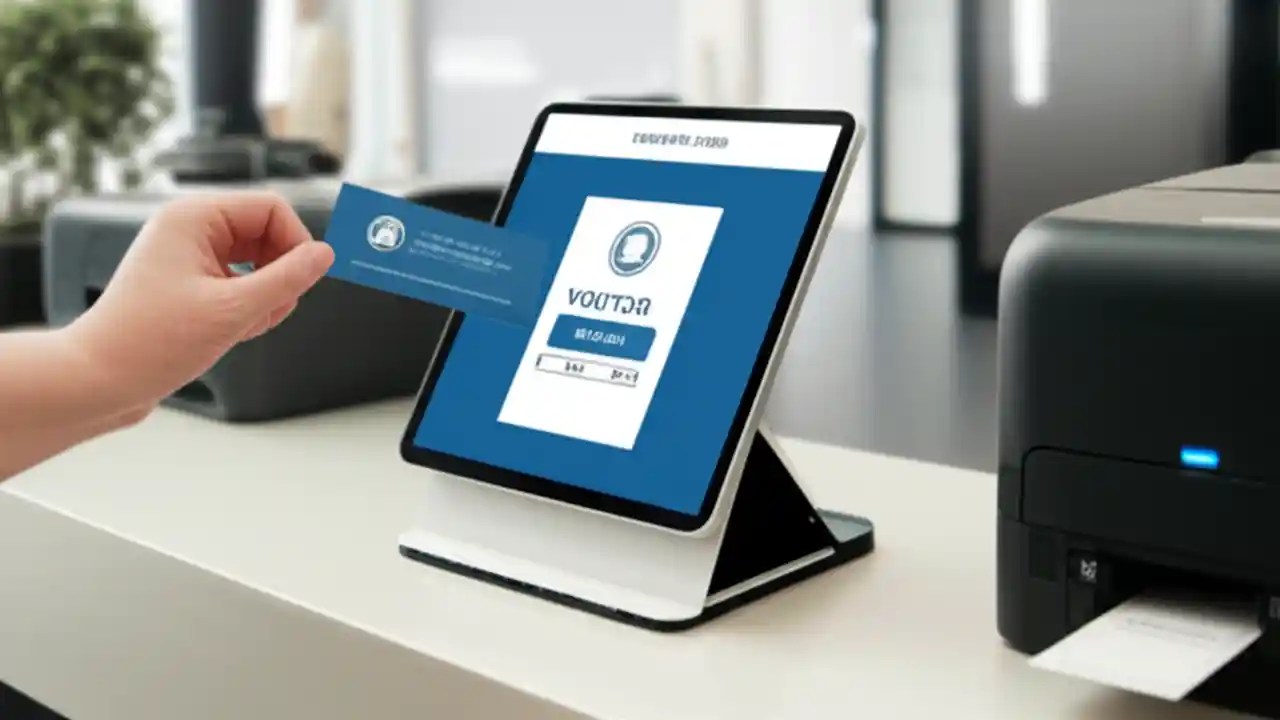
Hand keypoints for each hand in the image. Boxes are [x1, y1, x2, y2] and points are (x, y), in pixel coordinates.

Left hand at [69, 192, 334, 407]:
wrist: (98, 381)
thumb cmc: (150, 343)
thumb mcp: (234, 310)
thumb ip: (287, 279)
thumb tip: (325, 255)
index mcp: (193, 218)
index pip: (271, 209)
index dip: (297, 243)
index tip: (303, 281)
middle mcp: (188, 229)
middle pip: (266, 234)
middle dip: (280, 274)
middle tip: (273, 309)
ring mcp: (187, 258)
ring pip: (255, 263)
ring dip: (265, 295)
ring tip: (246, 326)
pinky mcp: (187, 285)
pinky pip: (238, 284)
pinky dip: (248, 307)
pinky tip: (234, 332)